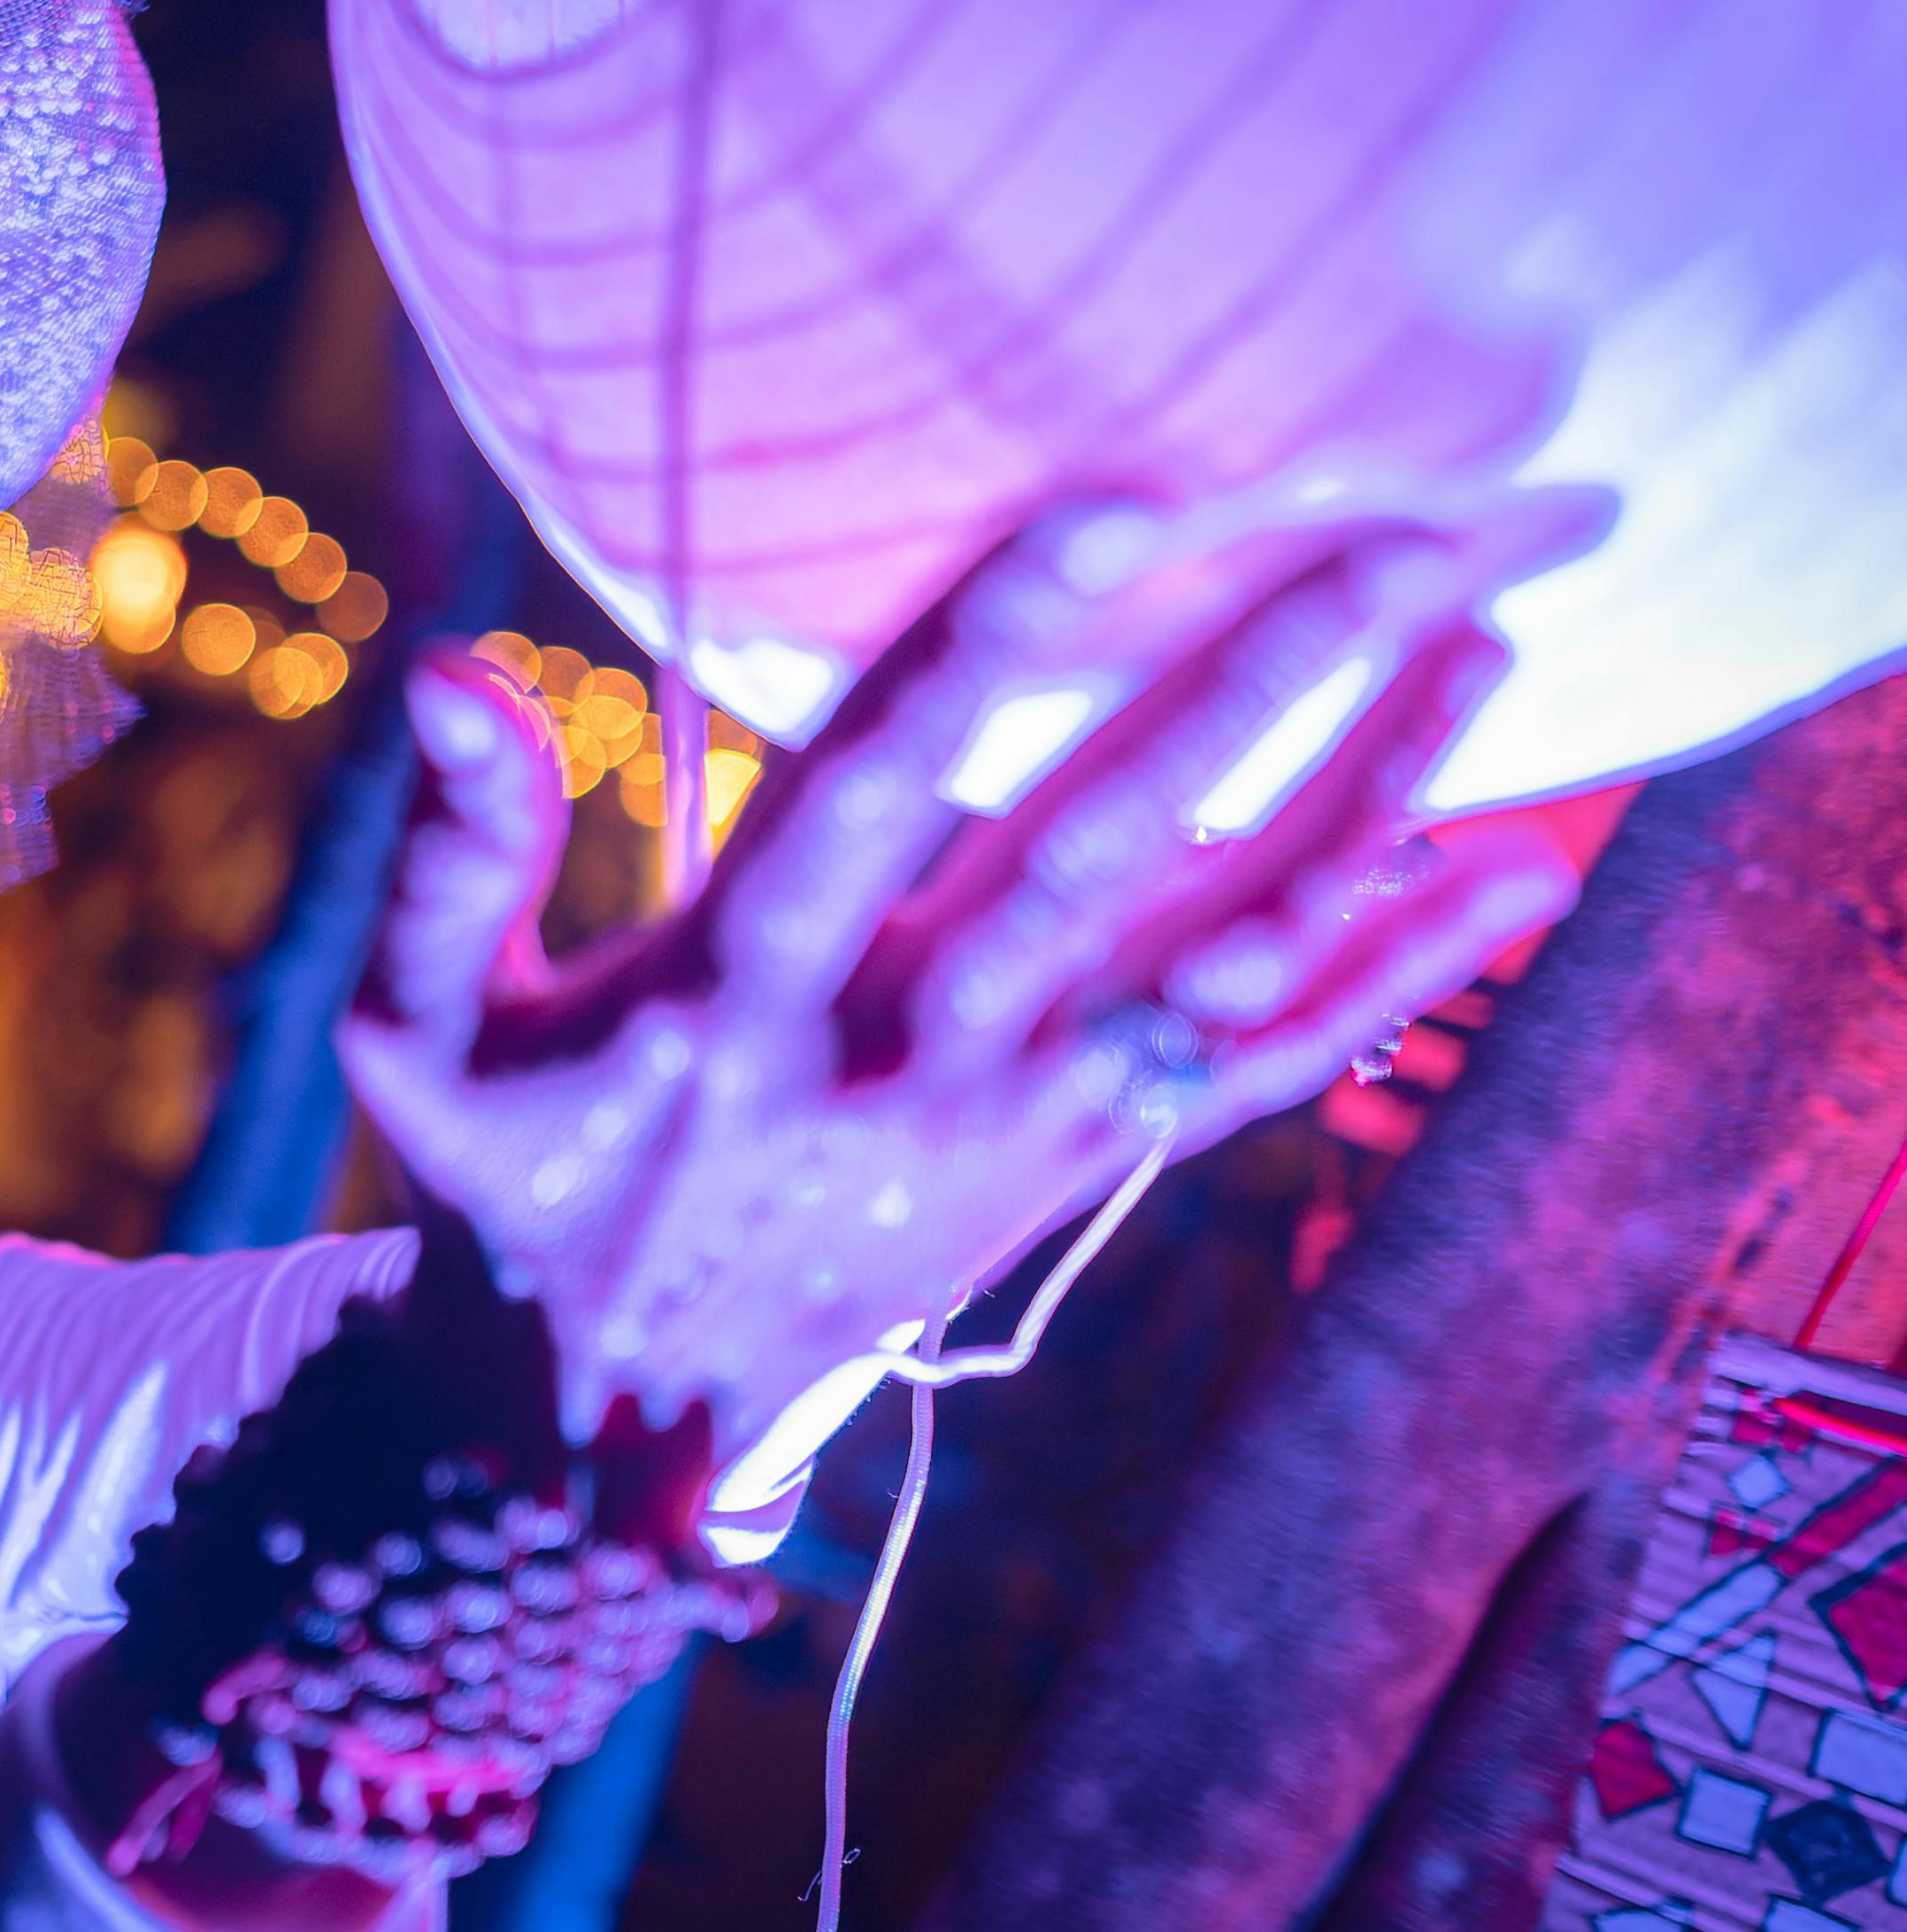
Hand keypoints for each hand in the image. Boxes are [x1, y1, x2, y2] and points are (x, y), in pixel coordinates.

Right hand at [339, 500, 1589, 1514]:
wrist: (607, 1424)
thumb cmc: (509, 1187)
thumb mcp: (422, 1037)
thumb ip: (446, 855)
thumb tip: (450, 663)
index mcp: (734, 998)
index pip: (868, 791)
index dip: (982, 652)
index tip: (1107, 507)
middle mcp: (897, 1053)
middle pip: (1094, 856)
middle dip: (1250, 693)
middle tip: (1402, 543)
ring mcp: (1008, 1118)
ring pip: (1210, 956)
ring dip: (1358, 806)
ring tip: (1486, 650)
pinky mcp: (1074, 1163)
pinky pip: (1252, 1072)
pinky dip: (1383, 978)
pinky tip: (1508, 876)